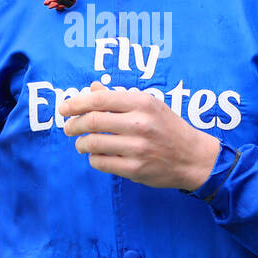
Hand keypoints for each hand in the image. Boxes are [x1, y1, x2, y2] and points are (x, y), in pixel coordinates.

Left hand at [60, 81, 220, 190]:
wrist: (193, 157)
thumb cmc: (168, 128)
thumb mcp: (149, 105)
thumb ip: (119, 97)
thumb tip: (93, 88)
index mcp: (142, 103)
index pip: (100, 100)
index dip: (76, 103)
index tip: (64, 108)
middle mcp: (140, 124)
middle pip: (93, 122)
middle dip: (74, 125)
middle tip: (69, 127)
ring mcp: (138, 148)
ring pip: (93, 144)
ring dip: (81, 143)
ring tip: (82, 143)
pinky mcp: (135, 169)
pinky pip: (101, 163)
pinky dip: (93, 158)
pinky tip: (96, 156)